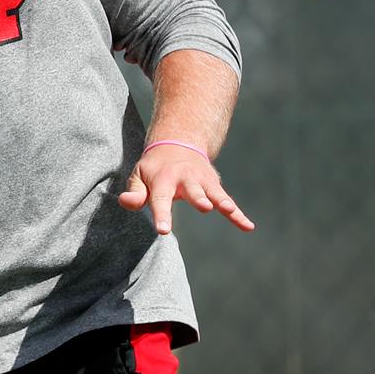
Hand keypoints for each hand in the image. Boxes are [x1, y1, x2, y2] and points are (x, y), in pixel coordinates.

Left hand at [118, 144, 254, 235]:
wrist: (178, 143)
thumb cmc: (154, 168)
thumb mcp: (139, 176)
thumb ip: (134, 192)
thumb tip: (126, 202)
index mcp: (163, 179)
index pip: (160, 199)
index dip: (162, 214)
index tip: (164, 230)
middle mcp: (185, 179)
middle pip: (192, 190)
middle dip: (199, 198)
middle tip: (204, 207)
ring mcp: (202, 181)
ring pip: (213, 192)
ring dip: (221, 201)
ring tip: (229, 209)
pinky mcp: (214, 186)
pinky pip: (227, 201)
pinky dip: (238, 214)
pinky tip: (248, 226)